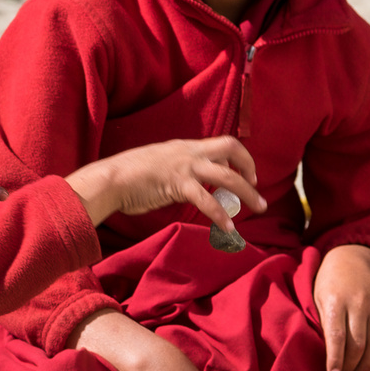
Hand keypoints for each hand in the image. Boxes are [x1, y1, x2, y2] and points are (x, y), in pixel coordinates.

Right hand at [65, 137, 264, 230]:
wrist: (111, 179)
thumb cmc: (129, 176)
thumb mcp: (160, 164)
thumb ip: (179, 169)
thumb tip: (192, 183)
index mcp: (186, 146)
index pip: (224, 142)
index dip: (241, 157)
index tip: (248, 173)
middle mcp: (188, 152)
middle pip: (231, 151)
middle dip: (250, 171)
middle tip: (258, 191)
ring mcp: (184, 166)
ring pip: (226, 176)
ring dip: (246, 193)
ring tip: (259, 208)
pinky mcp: (177, 184)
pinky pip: (206, 199)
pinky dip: (220, 214)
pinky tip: (228, 227)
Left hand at [313, 244, 369, 370]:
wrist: (351, 260)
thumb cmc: (327, 285)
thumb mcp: (316, 299)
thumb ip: (321, 324)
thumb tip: (322, 357)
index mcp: (336, 301)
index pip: (337, 337)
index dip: (335, 360)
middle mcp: (359, 304)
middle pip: (358, 344)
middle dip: (350, 366)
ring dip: (366, 366)